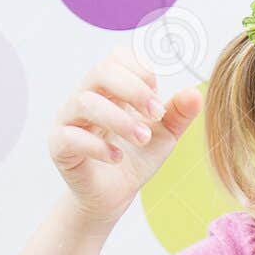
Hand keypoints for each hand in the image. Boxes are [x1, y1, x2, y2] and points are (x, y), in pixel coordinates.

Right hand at [49, 45, 202, 222]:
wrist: (114, 196)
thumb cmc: (136, 158)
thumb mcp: (164, 134)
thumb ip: (178, 113)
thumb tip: (195, 93)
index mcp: (109, 87)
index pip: (117, 58)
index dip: (140, 71)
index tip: (158, 98)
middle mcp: (86, 96)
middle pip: (101, 71)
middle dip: (134, 90)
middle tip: (156, 114)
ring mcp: (68, 119)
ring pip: (86, 102)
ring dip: (120, 120)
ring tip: (142, 138)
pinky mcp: (58, 146)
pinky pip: (70, 136)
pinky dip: (97, 146)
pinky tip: (117, 157)